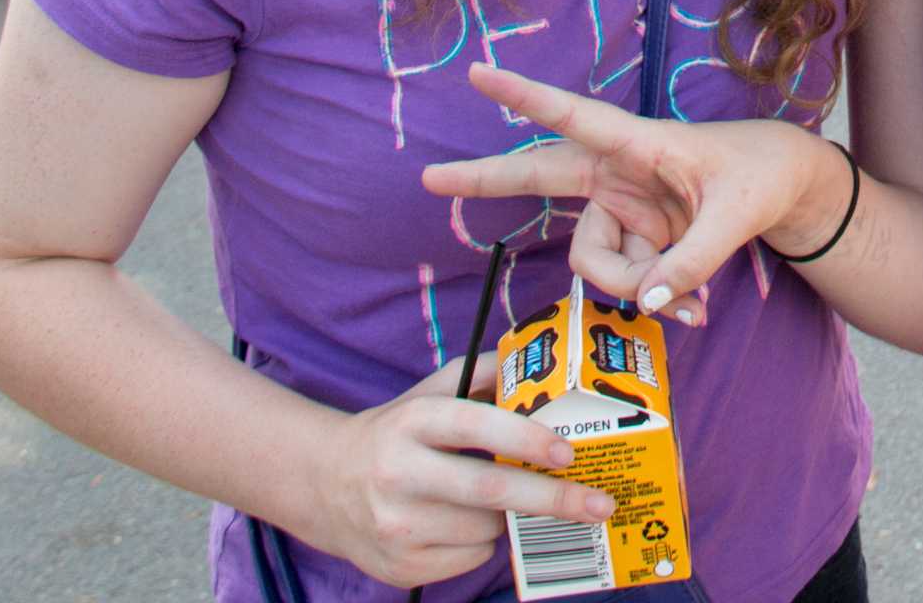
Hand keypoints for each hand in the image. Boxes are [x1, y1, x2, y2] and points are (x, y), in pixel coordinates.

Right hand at [302, 353, 610, 590]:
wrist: (323, 484)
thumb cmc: (394, 435)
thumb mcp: (428, 394)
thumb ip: (482, 375)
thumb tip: (542, 356)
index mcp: (411, 421)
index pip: (473, 425)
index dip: (524, 439)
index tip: (568, 452)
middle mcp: (398, 473)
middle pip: (488, 492)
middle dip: (552, 500)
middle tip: (599, 504)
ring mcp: (395, 525)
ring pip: (485, 530)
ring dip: (513, 520)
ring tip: (509, 503)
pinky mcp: (398, 566)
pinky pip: (469, 559)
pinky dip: (484, 543)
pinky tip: (466, 525)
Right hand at [423, 65, 834, 327]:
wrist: (785, 186)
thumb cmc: (761, 176)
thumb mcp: (738, 217)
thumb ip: (692, 261)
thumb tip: (649, 302)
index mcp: (641, 142)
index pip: (575, 116)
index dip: (526, 98)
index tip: (480, 73)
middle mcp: (619, 170)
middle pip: (540, 176)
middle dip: (486, 179)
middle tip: (427, 178)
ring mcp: (622, 204)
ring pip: (596, 260)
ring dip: (637, 288)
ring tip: (696, 301)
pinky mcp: (632, 233)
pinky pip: (624, 278)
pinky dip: (656, 296)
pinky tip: (696, 306)